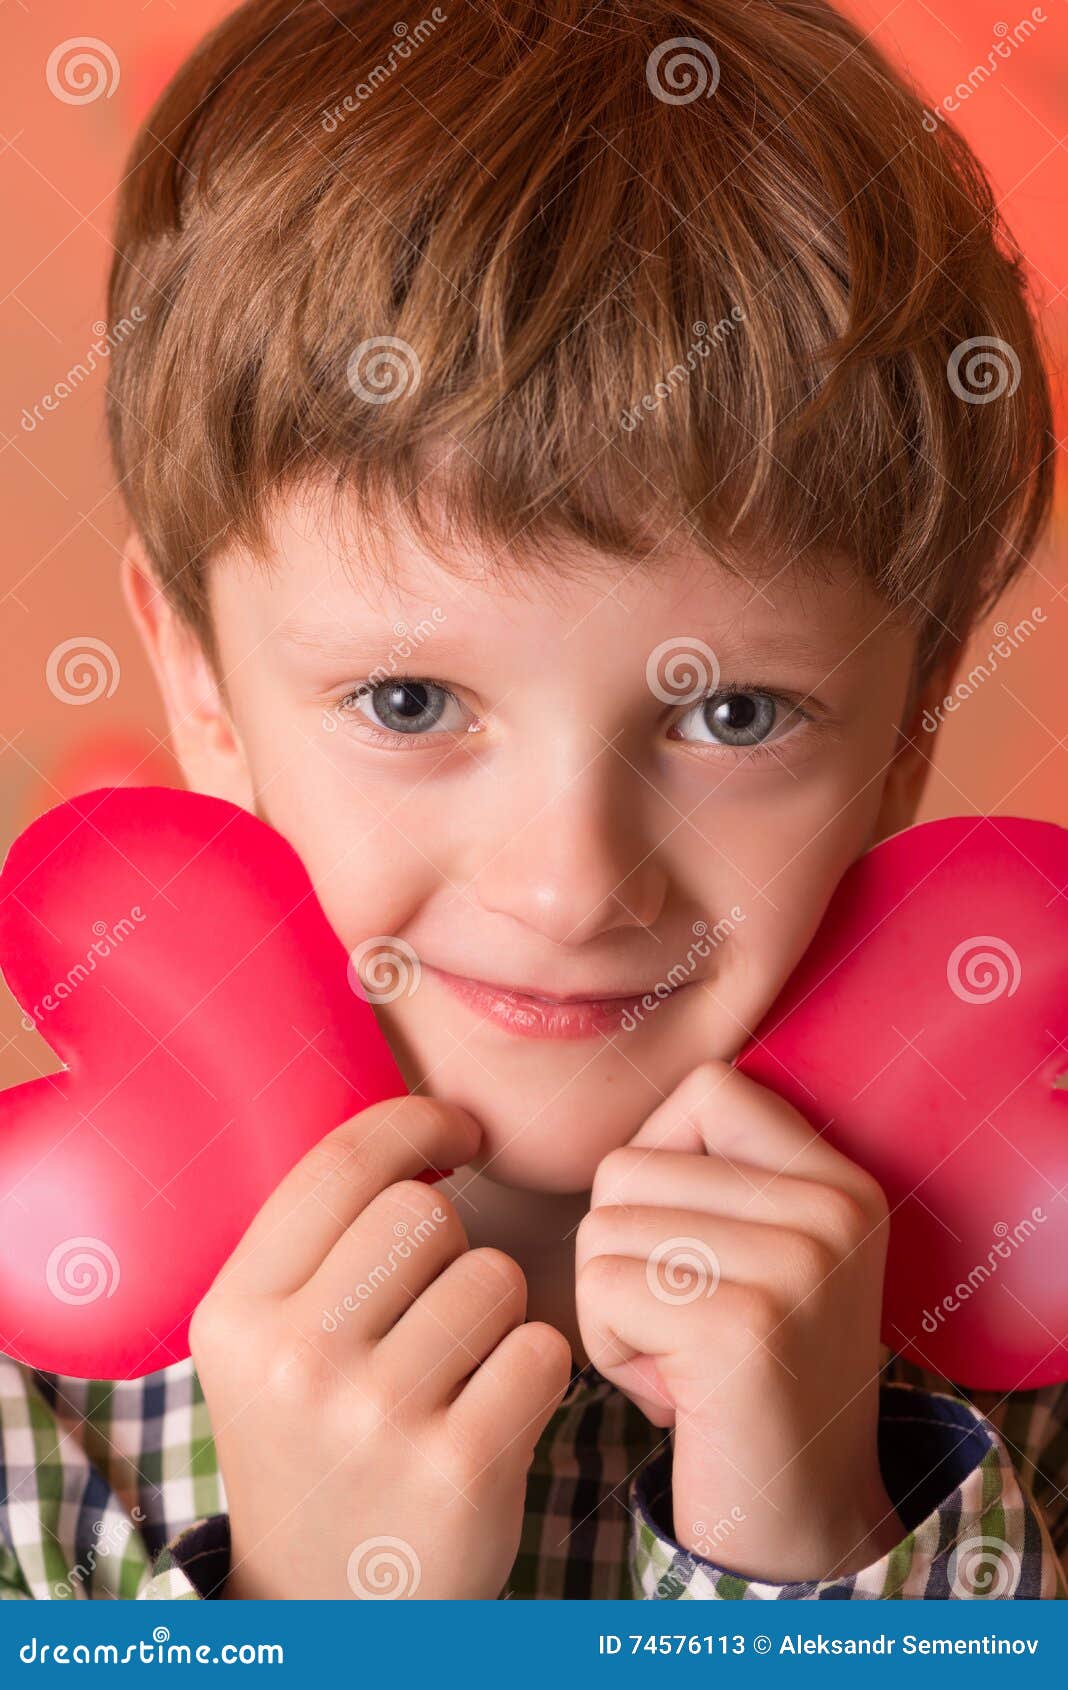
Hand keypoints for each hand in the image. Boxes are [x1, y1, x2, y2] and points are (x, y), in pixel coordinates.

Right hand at [191, 1097, 571, 1598]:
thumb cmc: (315, 1443)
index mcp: (236, 1313)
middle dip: (453, 1243)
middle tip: (438, 1300)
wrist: (329, 1609)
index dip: (418, 1122)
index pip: (343, 1160)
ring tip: (461, 1368)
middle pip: (426, 1212)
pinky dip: (537, 1372)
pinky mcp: (457, 1469)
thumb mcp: (268, 1345)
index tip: (458, 1132)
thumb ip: (317, 1241)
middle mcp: (293, 1361)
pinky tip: (497, 1410)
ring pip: (494, 1277)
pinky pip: (542, 1350)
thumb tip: (422, 1118)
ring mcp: (373, 1419)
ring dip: (499, 1313)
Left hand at [575, 1060, 901, 1583]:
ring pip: (603, 1227)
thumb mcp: (766, 1255)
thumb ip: (718, 1175)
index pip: (708, 1088)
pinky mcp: (741, 1325)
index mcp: (841, 1182)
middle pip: (630, 1165)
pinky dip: (610, 1350)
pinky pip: (601, 1289)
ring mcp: (795, 1264)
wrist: (801, 1523)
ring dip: (611, 1308)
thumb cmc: (752, 1380)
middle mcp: (832, 1209)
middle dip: (622, 1253)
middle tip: (683, 1327)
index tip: (686, 1242)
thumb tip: (624, 1110)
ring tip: (679, 1360)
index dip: (660, 1158)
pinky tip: (671, 1396)